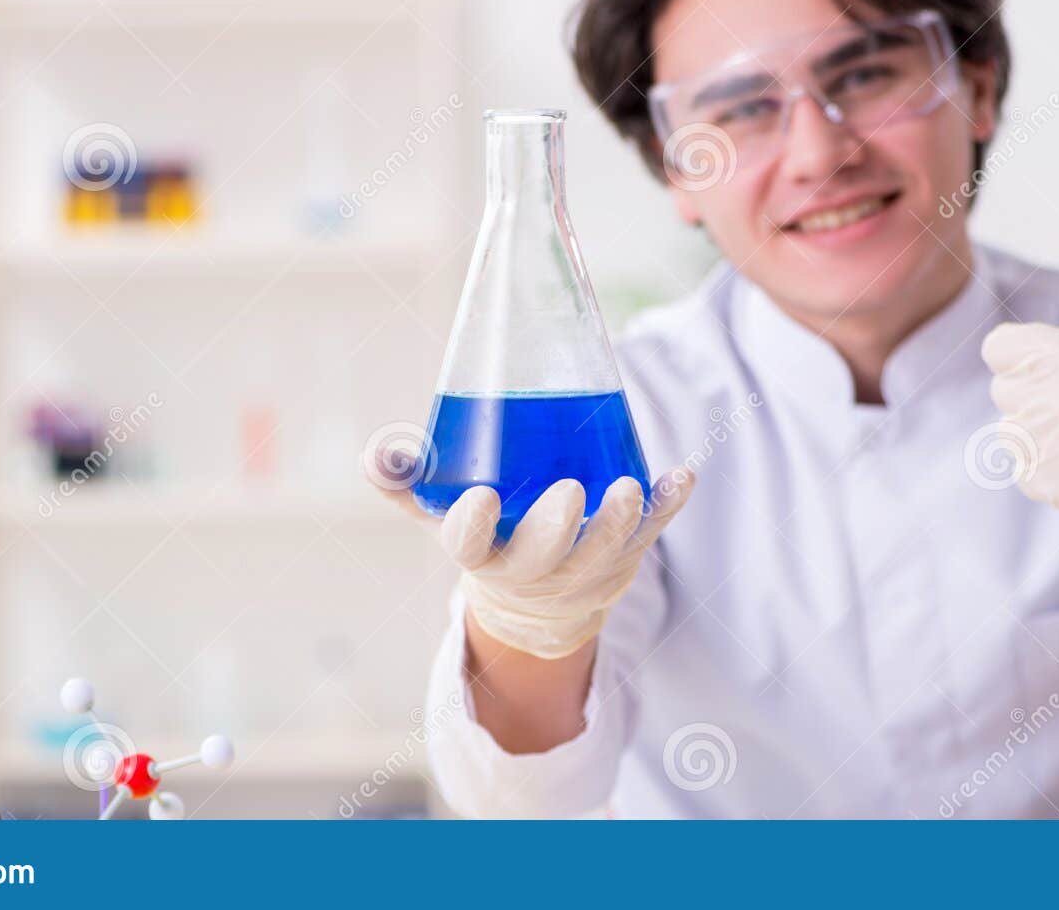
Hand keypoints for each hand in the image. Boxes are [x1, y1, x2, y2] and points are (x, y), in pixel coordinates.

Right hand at [377, 470, 693, 658]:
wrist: (536, 606)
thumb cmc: (487, 540)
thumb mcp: (440, 517)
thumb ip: (406, 481)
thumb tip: (377, 451)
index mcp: (482, 556)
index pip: (469, 545)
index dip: (472, 524)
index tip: (478, 497)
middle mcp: (533, 571)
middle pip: (545, 555)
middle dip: (557, 527)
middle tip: (569, 490)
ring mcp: (585, 570)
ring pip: (604, 551)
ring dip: (619, 521)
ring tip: (631, 486)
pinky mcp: (625, 559)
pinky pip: (650, 534)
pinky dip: (667, 507)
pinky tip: (682, 478)